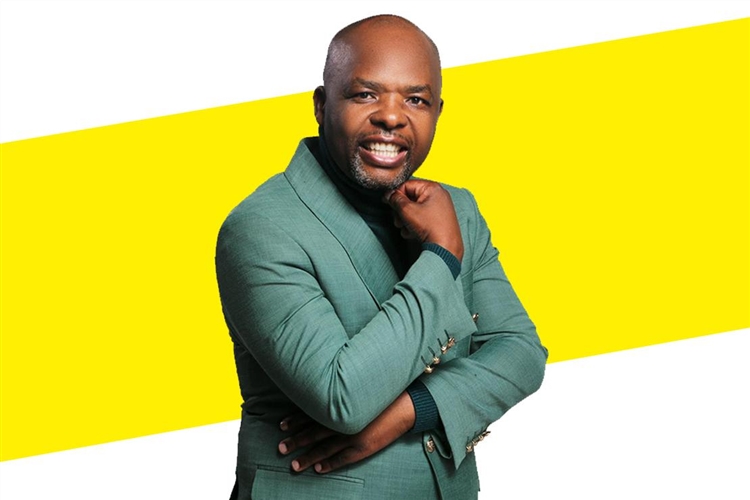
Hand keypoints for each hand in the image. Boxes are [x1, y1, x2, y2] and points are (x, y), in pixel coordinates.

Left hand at [278, 392, 415, 473]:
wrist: (406, 405)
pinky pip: (342, 459)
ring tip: (294, 465)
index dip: (295, 420)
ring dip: (308, 458)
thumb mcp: (359, 389)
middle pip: (313, 433)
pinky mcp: (363, 448)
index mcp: (341, 406)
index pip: (312, 414)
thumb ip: (342, 394)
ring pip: (324, 449)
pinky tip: (319, 469)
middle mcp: (343, 421)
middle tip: (280, 448)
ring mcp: (352, 436)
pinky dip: (329, 464)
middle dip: (296, 441)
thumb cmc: (382, 393)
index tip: (281, 425)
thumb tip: (324, 393)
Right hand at [384, 180, 463, 261]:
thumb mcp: (407, 210)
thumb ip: (395, 199)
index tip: (388, 203)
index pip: (406, 185)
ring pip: (414, 209)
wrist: (445, 248)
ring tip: (406, 228)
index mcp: (432, 188)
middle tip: (398, 220)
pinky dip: (415, 224)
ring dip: (406, 219)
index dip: (395, 195)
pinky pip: (422, 217)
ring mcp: (440, 208)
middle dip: (401, 210)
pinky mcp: (439, 219)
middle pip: (410, 198)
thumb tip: (389, 195)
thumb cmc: (430, 227)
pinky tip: (412, 233)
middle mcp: (438, 195)